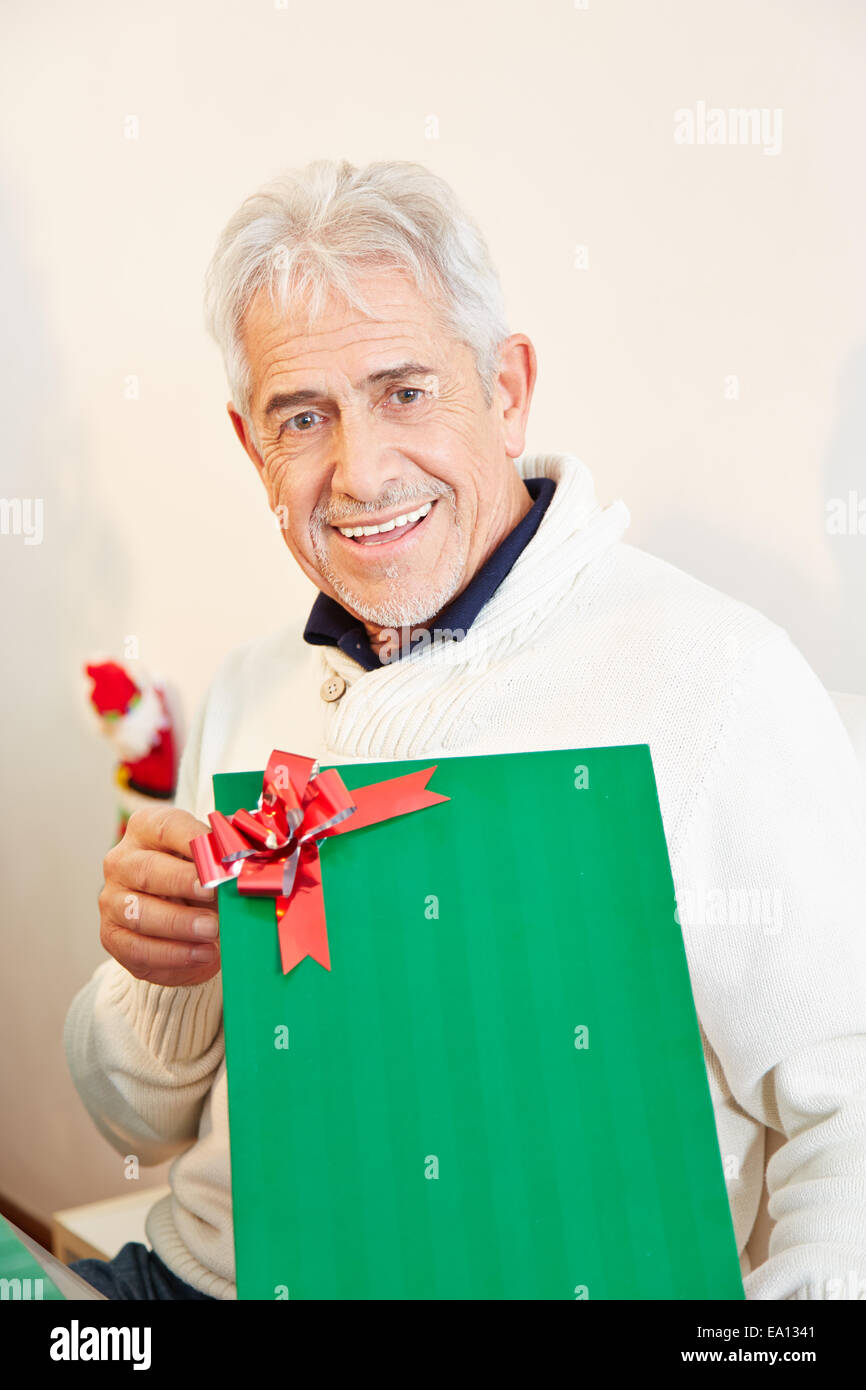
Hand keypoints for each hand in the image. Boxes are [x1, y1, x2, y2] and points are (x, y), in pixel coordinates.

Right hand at [99, 806, 220, 986]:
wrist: (186, 915)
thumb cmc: (203, 877)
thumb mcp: (214, 859)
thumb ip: (227, 853)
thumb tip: (249, 856)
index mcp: (146, 828)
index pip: (167, 828)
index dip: (194, 841)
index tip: (219, 859)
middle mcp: (122, 861)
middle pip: (148, 870)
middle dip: (183, 883)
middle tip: (214, 894)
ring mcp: (112, 900)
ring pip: (139, 913)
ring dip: (180, 924)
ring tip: (213, 929)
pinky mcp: (113, 937)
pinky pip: (138, 948)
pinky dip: (174, 954)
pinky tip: (203, 953)